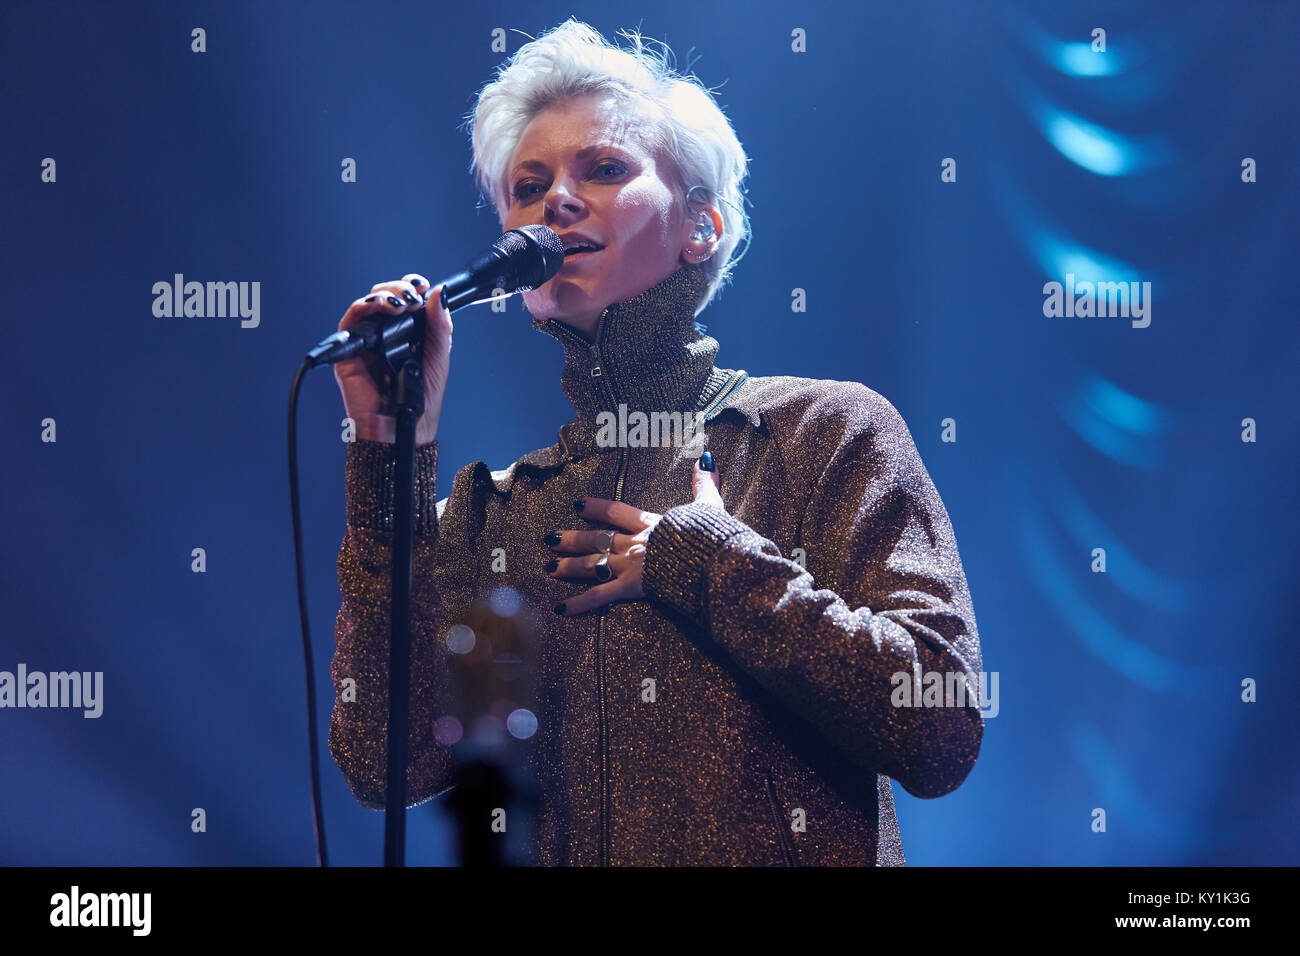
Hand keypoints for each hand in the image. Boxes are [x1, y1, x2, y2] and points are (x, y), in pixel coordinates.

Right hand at [332, 273, 453, 445]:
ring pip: (367, 304)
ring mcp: (365, 343)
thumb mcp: (438, 358)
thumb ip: (440, 327)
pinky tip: (381, 307)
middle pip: (384, 297)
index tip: (423, 286)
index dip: (411, 287)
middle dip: (398, 288)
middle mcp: (384, 336)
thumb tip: (438, 295)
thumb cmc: (421, 401)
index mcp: (406, 335)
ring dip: (384, 295)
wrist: (405, 428)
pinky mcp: (349, 354)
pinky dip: (363, 307)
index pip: (404, 300)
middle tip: (413, 296)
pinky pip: (350, 322)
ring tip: (401, 303)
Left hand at [546, 452, 723, 615]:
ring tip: (548, 568)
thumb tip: (707, 459)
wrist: (709, 560)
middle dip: (573, 539)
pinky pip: (601, 596)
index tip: (577, 505)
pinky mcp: (631, 587)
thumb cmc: (710, 535)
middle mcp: (635, 543)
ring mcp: (630, 565)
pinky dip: (580, 604)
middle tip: (550, 539)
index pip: (618, 512)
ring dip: (569, 566)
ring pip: (593, 564)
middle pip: (598, 539)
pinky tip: (561, 609)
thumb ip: (704, 484)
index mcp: (651, 525)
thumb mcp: (709, 506)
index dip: (597, 508)